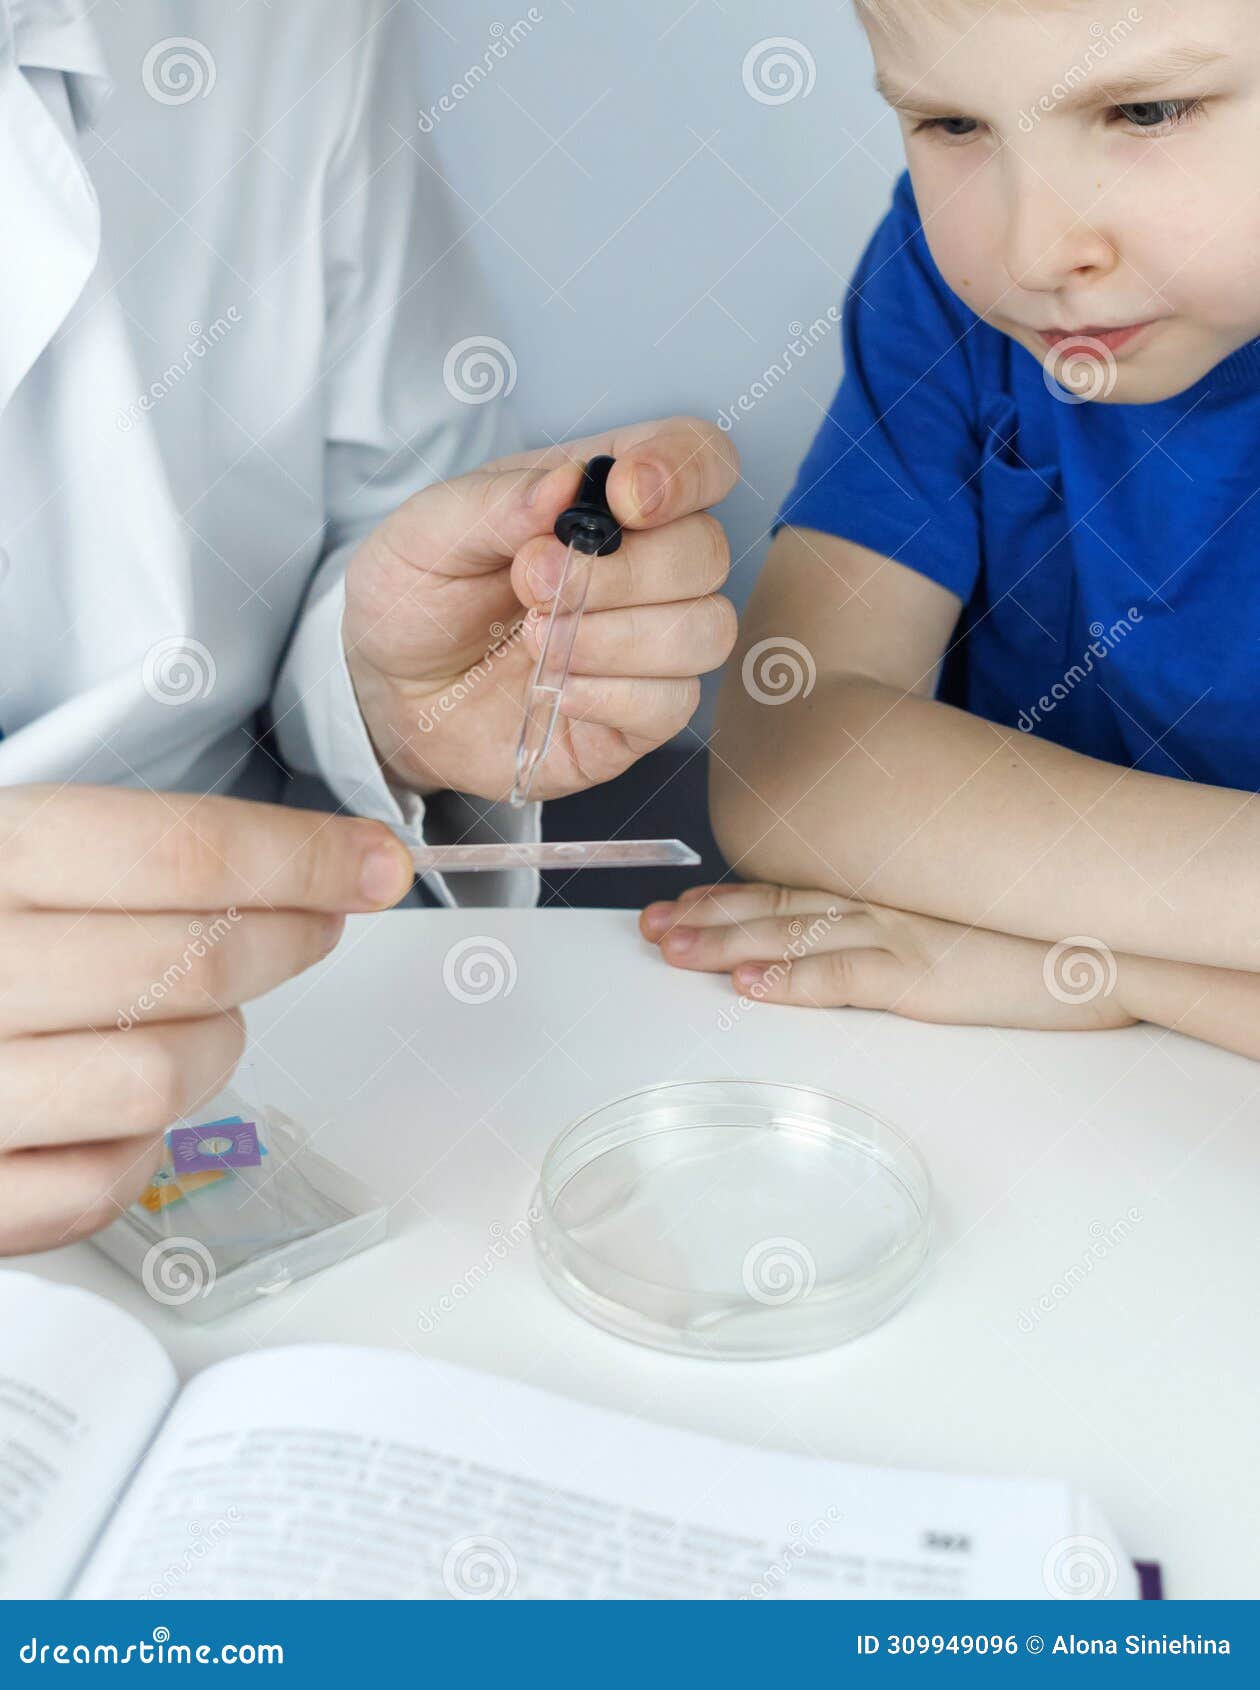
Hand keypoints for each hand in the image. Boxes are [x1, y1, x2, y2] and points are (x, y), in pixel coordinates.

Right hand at [0, 785, 413, 1254]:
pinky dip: (137, 1151)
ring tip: (191, 1021)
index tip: (372, 864)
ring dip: (212, 1050)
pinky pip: (103, 1184)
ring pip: (164, 1079)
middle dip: (286, 941)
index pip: (180, 853)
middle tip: (314, 926)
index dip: (302, 858)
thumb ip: (141, 857)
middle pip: (191, 965)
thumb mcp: (15, 853)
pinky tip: (115, 1104)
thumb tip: (333, 867)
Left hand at [342, 417, 738, 800]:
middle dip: (623, 570)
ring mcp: (651, 644)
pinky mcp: (640, 715)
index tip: (625, 500)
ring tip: (536, 636)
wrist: (390, 692)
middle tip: (530, 581)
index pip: (700, 459)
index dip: (685, 471)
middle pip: (708, 551)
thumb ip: (496, 503)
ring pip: (705, 629)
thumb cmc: (419, 598)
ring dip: (617, 635)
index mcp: (605, 496)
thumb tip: (564, 483)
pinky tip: (556, 687)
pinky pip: (674, 703)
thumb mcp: (428, 532)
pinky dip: (613, 693)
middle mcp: (646, 566)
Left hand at [641, 883, 1138, 1032]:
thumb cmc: (1041, 924)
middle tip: (646, 927)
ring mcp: (899, 933)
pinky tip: (749, 983)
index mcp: (888, 885)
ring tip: (668, 950)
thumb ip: (910, 909)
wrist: (1109, 935)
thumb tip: (867, 923)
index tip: (677, 903)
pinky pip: (845, 976)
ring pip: (792, 933)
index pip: (790, 887)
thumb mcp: (964, 904)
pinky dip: (794, 979)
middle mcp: (881, 900)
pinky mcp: (924, 975)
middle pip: (773, 905)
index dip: (727, 896)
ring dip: (725, 943)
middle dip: (704, 917)